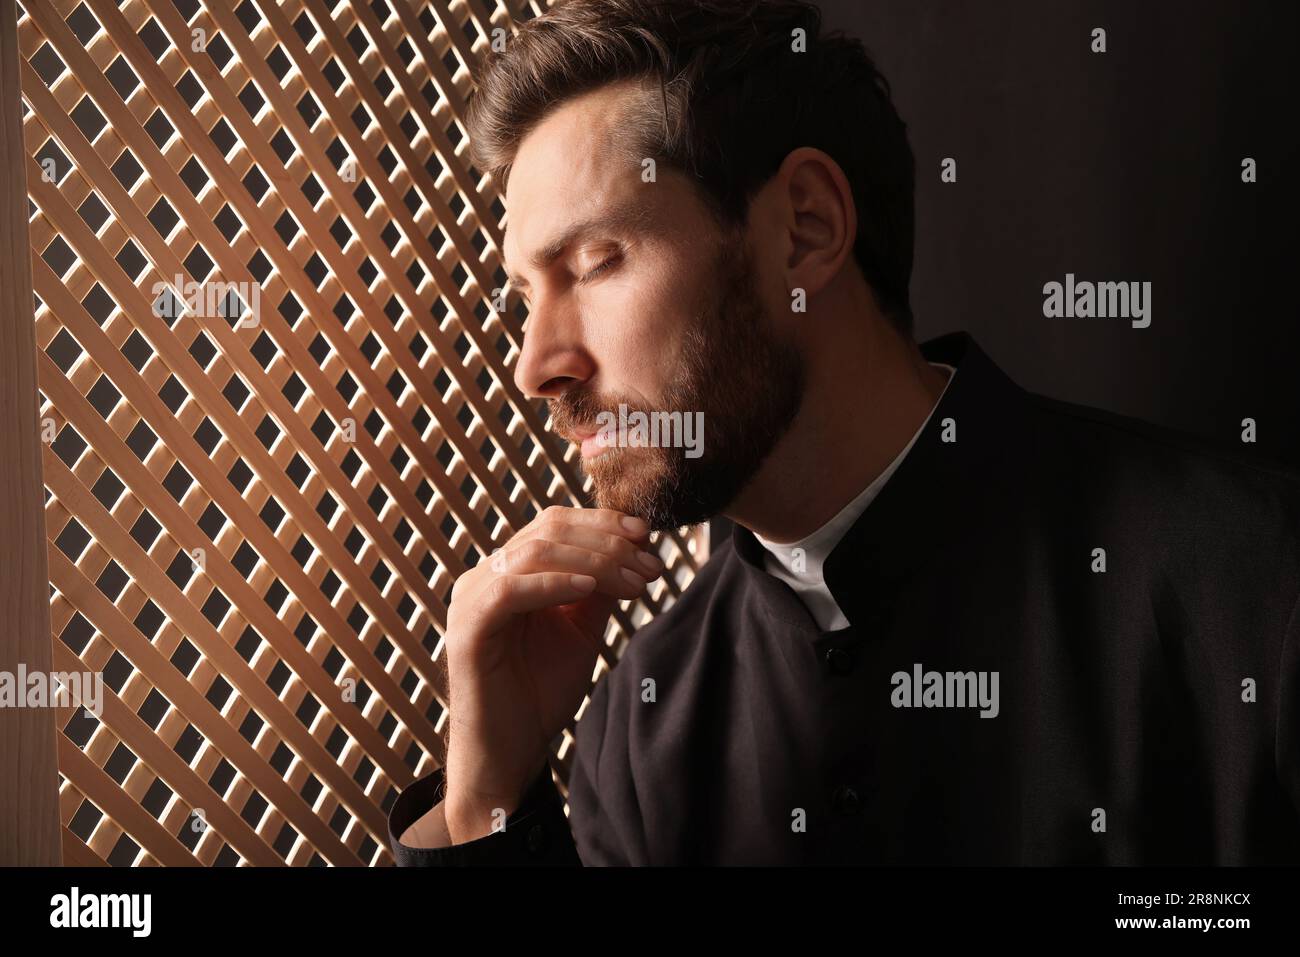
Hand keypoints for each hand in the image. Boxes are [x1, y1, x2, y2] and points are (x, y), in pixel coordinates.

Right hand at [439, 506, 663, 840]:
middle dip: (608, 543)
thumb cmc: (540, 694)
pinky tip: (589, 589)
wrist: (510, 752)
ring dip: (593, 561)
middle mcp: (486, 576)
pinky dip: (553, 583)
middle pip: (548, 529)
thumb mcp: (581, 631)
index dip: (603, 522)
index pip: (555, 523)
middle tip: (650, 566)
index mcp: (510, 571)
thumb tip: (632, 549)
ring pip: (534, 552)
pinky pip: (510, 590)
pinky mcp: (467, 628)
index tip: (648, 536)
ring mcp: (472, 599)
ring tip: (633, 583)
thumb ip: (597, 589)